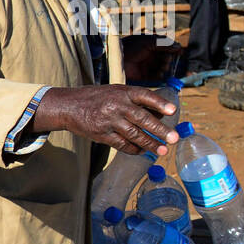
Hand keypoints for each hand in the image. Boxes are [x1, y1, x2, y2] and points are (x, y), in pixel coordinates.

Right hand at [32, 84, 179, 154]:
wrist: (69, 106)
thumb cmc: (98, 98)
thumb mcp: (116, 92)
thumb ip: (136, 101)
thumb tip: (160, 116)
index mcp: (123, 92)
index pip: (144, 96)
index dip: (159, 103)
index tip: (172, 111)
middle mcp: (117, 105)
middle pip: (142, 118)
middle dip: (159, 130)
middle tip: (174, 138)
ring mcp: (109, 121)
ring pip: (134, 134)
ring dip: (150, 144)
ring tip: (163, 150)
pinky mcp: (102, 134)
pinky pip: (122, 144)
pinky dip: (134, 149)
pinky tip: (142, 151)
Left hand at [120, 35, 180, 82]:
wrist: (116, 61)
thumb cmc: (130, 47)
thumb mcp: (148, 41)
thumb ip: (164, 43)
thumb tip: (178, 46)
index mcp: (150, 45)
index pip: (166, 47)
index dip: (173, 49)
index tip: (180, 52)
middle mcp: (149, 56)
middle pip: (166, 58)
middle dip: (169, 60)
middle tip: (168, 61)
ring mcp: (147, 66)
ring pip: (163, 68)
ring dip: (165, 68)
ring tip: (163, 67)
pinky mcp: (145, 77)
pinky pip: (157, 78)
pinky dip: (161, 76)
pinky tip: (160, 74)